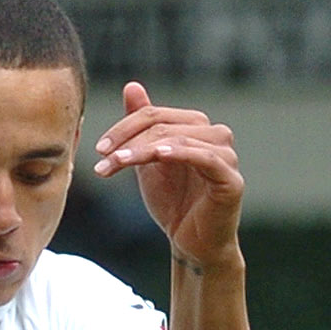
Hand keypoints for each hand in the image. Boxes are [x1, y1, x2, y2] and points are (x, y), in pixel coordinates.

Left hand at [92, 82, 243, 272]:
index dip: (123, 128)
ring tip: (116, 164)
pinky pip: (204, 158)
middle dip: (128, 141)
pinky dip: (181, 153)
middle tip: (103, 159)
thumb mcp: (149, 162)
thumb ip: (142, 127)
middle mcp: (215, 135)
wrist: (192, 243)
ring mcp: (226, 155)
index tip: (99, 148)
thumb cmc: (173, 203)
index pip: (154, 115)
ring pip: (179, 139)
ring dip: (143, 151)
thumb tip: (131, 86)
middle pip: (163, 124)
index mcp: (195, 127)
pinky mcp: (231, 179)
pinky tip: (158, 156)